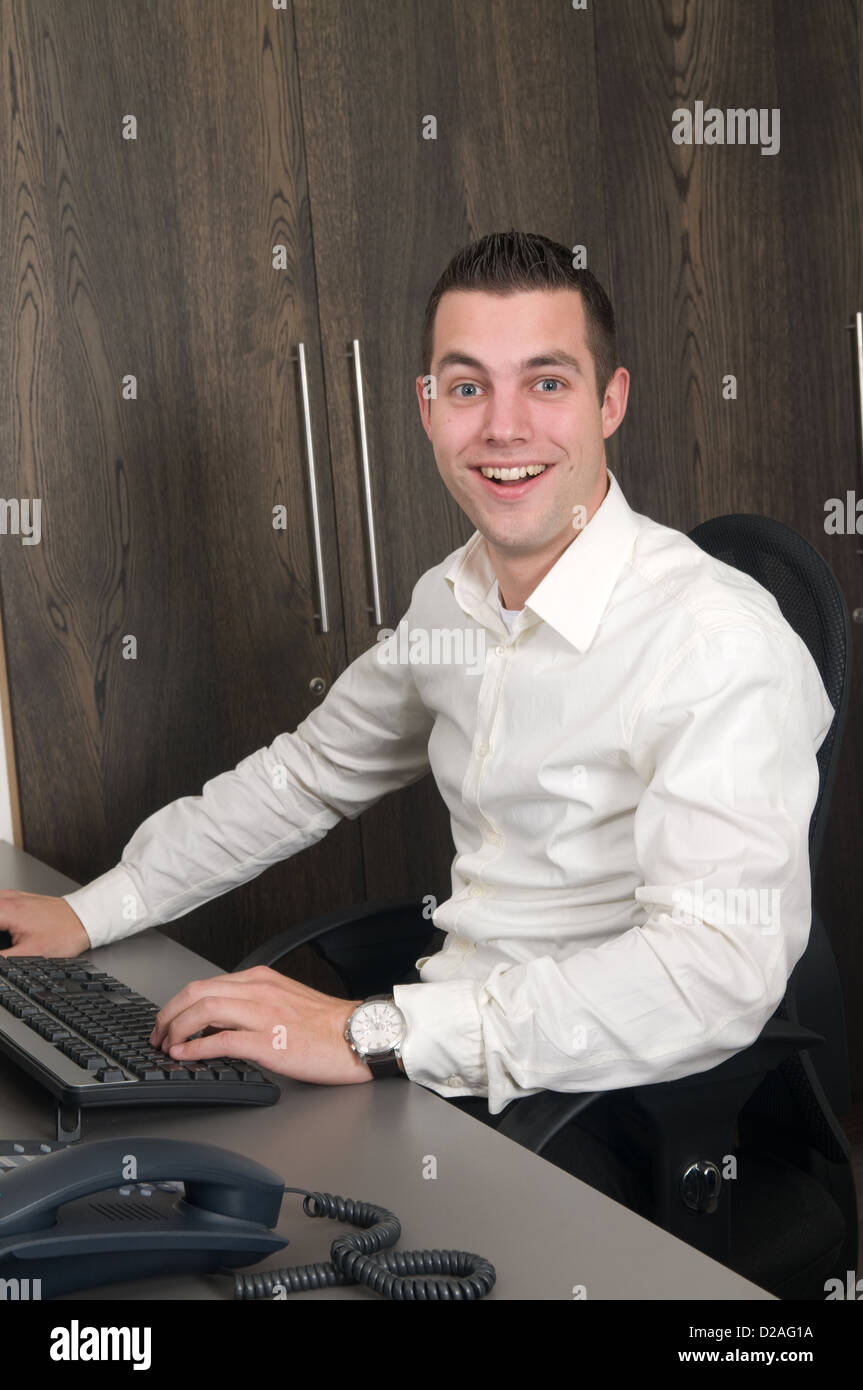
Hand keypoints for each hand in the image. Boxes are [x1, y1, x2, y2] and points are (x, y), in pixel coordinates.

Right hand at [0, 890, 91, 957]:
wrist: (84, 919)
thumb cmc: (64, 933)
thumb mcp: (29, 953)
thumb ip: (3, 958)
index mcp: (4, 910)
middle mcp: (5, 899)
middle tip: (1, 947)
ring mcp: (10, 897)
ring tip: (3, 941)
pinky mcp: (16, 899)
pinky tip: (2, 933)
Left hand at [148, 966, 373, 1085]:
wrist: (361, 1035)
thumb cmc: (329, 1025)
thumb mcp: (286, 1001)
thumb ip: (253, 1005)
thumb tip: (218, 1023)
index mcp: (262, 980)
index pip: (205, 984)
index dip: (177, 1004)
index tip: (167, 1021)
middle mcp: (260, 991)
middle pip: (197, 992)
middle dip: (168, 1014)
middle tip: (157, 1034)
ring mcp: (265, 1015)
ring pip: (204, 1010)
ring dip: (176, 1029)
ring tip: (166, 1045)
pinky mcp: (271, 1043)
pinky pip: (223, 1041)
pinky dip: (196, 1048)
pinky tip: (184, 1056)